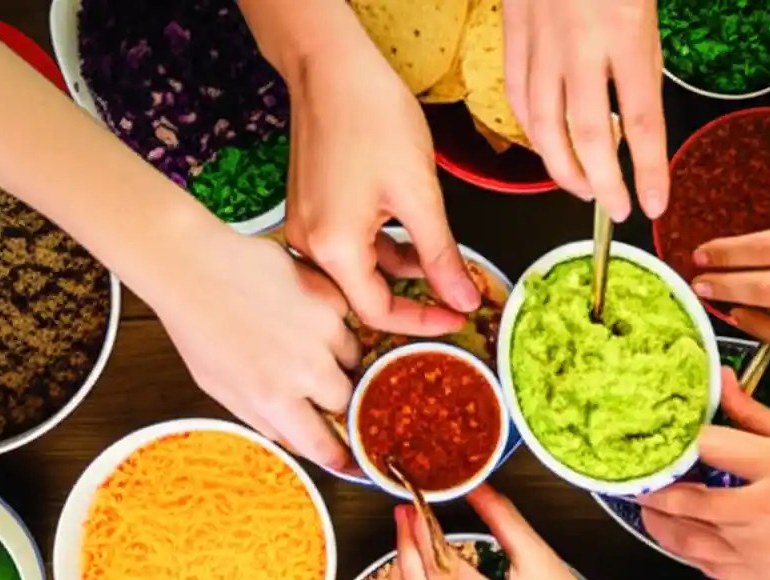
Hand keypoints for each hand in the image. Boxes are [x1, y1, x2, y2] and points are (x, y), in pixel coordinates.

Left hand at [155, 231, 358, 468]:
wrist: (194, 266)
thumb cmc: (199, 328)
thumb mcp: (220, 389)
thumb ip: (264, 420)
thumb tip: (300, 442)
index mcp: (274, 397)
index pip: (323, 444)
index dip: (337, 454)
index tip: (345, 458)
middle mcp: (306, 367)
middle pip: (345, 399)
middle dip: (332, 396)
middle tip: (309, 381)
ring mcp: (323, 329)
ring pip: (352, 358)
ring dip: (334, 357)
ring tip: (300, 340)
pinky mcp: (331, 297)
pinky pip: (346, 320)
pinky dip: (330, 322)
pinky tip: (299, 311)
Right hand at [283, 30, 477, 334]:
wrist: (334, 68)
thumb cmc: (372, 119)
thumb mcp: (420, 196)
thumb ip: (441, 256)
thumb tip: (463, 299)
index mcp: (334, 247)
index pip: (377, 313)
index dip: (422, 322)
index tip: (458, 317)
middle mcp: (310, 243)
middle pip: (364, 295)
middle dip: (413, 297)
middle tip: (454, 294)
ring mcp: (306, 225)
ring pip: (359, 270)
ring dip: (401, 270)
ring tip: (443, 258)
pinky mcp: (310, 208)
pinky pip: (349, 245)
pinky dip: (383, 248)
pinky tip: (414, 235)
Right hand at [504, 0, 666, 220]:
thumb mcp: (648, 12)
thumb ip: (643, 64)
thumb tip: (638, 127)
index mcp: (627, 32)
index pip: (643, 120)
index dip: (649, 171)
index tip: (654, 204)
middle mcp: (581, 42)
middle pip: (588, 135)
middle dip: (603, 183)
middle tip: (618, 209)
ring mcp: (541, 39)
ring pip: (544, 125)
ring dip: (563, 168)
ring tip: (583, 189)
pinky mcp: (512, 34)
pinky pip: (517, 96)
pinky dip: (531, 131)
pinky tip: (547, 148)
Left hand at [638, 368, 769, 579]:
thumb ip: (754, 414)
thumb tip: (719, 379)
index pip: (710, 447)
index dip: (677, 441)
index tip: (653, 434)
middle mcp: (767, 507)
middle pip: (688, 499)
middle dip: (653, 489)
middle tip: (630, 476)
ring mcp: (761, 547)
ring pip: (689, 537)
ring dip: (658, 522)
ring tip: (643, 504)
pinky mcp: (760, 574)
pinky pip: (706, 563)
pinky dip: (684, 548)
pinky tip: (674, 533)